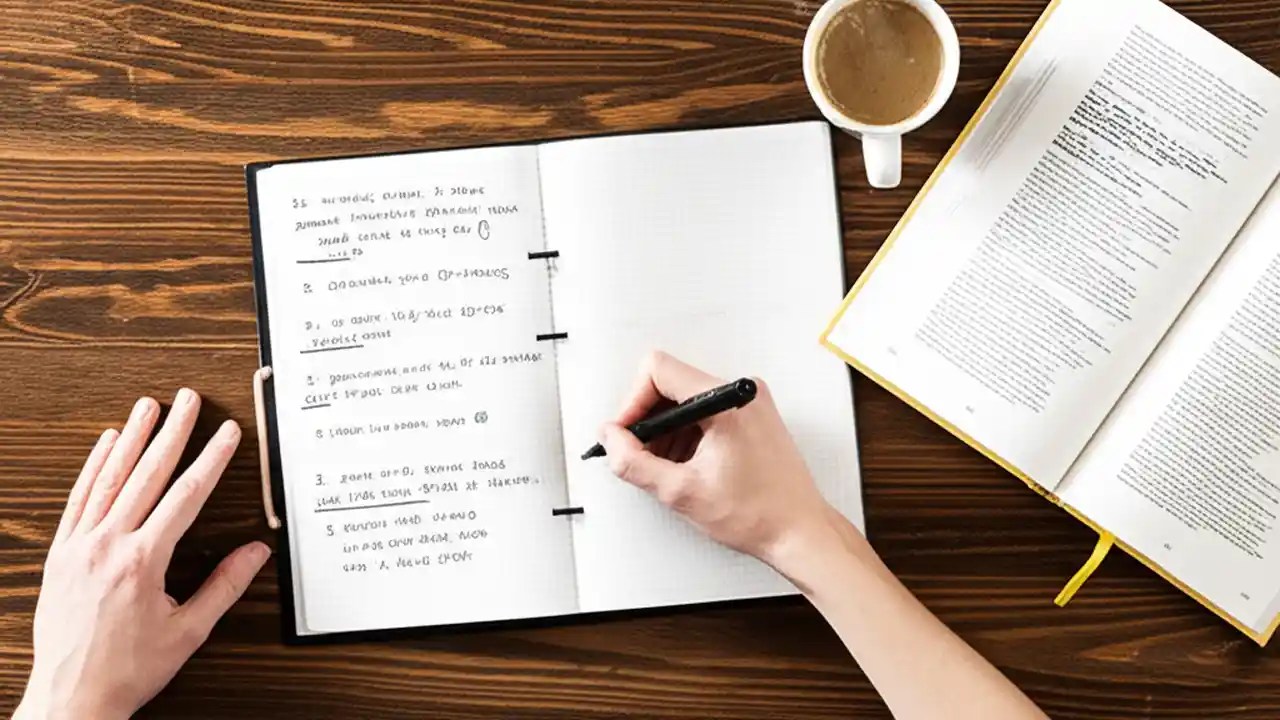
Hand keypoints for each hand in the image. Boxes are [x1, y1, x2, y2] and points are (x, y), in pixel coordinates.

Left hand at [16, 390, 270, 719]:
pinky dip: (92, 468)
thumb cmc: (128, 671)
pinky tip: (105, 444)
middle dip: (172, 433)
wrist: (70, 699)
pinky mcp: (60, 555)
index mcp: (143, 562)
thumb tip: (256, 553)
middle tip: (187, 400)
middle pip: (146, 475)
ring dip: (131, 439)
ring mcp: (79, 547)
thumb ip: (224, 586)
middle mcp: (107, 547)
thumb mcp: (188, 632)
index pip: (185, 497)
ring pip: (109, 479)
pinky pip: (77, 500)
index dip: (210, 460)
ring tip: (148, 406)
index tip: (226, 433)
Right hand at [598, 352, 854, 574]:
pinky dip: (686, 435)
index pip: (658, 371)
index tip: (625, 433)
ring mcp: (749, 403)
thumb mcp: (681, 492)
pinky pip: (704, 412)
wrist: (799, 532)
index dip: (631, 402)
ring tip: (667, 468)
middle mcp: (741, 392)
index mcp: (727, 401)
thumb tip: (611, 440)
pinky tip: (686, 466)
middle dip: (647, 420)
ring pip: (685, 400)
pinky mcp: (751, 416)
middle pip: (670, 383)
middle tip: (639, 454)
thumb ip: (634, 462)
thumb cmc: (759, 515)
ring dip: (666, 431)